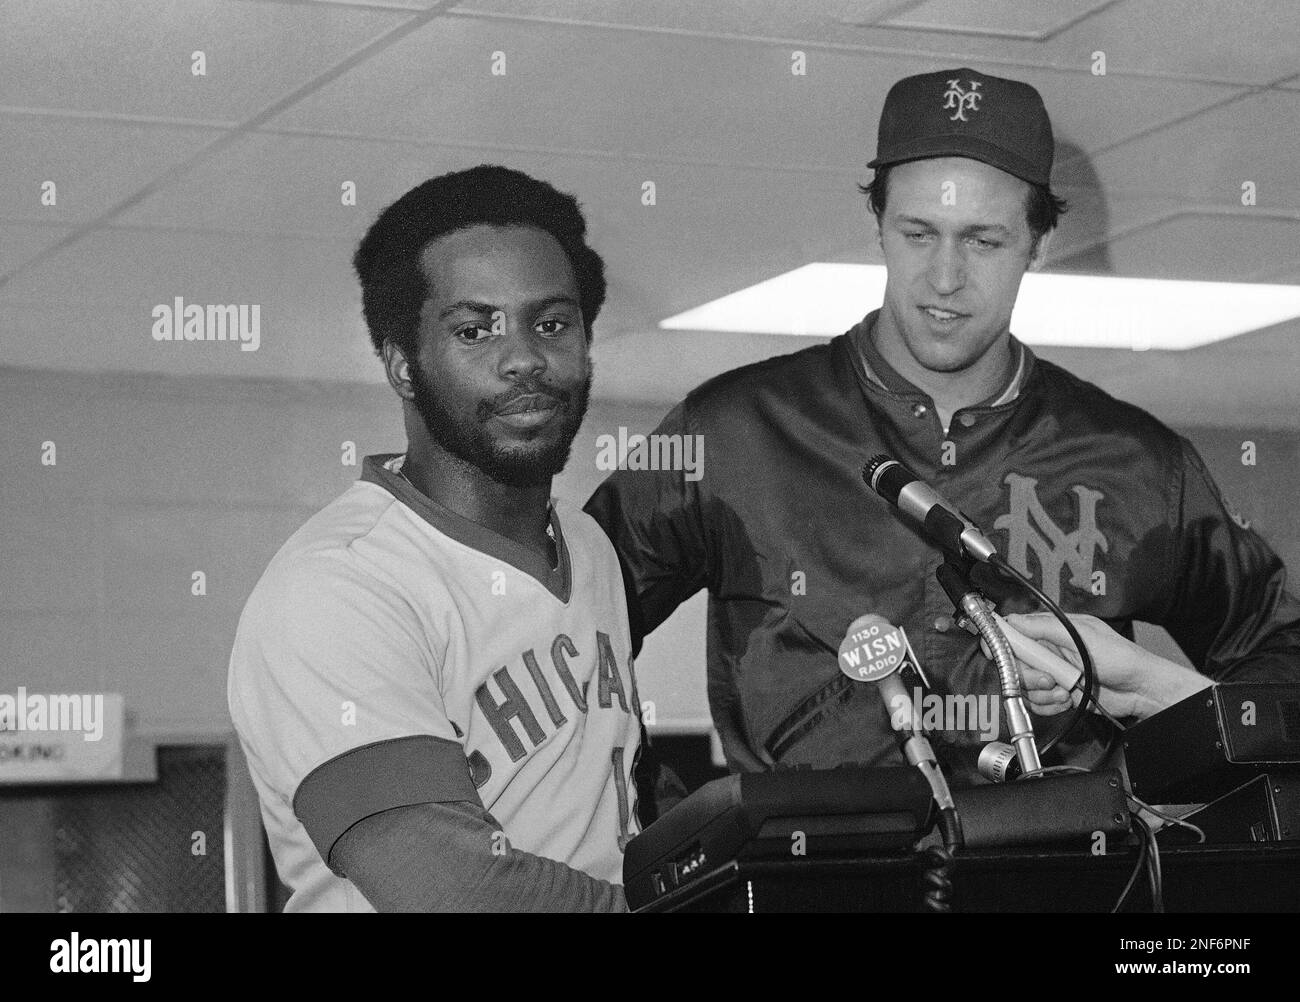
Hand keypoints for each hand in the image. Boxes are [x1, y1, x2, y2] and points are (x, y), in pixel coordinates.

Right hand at [1002, 612, 1212, 721]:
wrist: (1140, 689)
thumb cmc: (1120, 657)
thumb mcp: (1081, 636)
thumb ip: (1044, 627)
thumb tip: (1012, 620)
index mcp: (1051, 630)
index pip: (1013, 632)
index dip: (1002, 643)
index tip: (999, 654)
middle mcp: (1048, 651)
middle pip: (1013, 664)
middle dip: (1028, 675)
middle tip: (1047, 678)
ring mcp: (1052, 673)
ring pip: (1024, 686)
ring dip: (1042, 693)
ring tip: (1063, 690)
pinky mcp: (1057, 693)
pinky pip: (1037, 703)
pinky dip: (1049, 704)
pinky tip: (1066, 699)